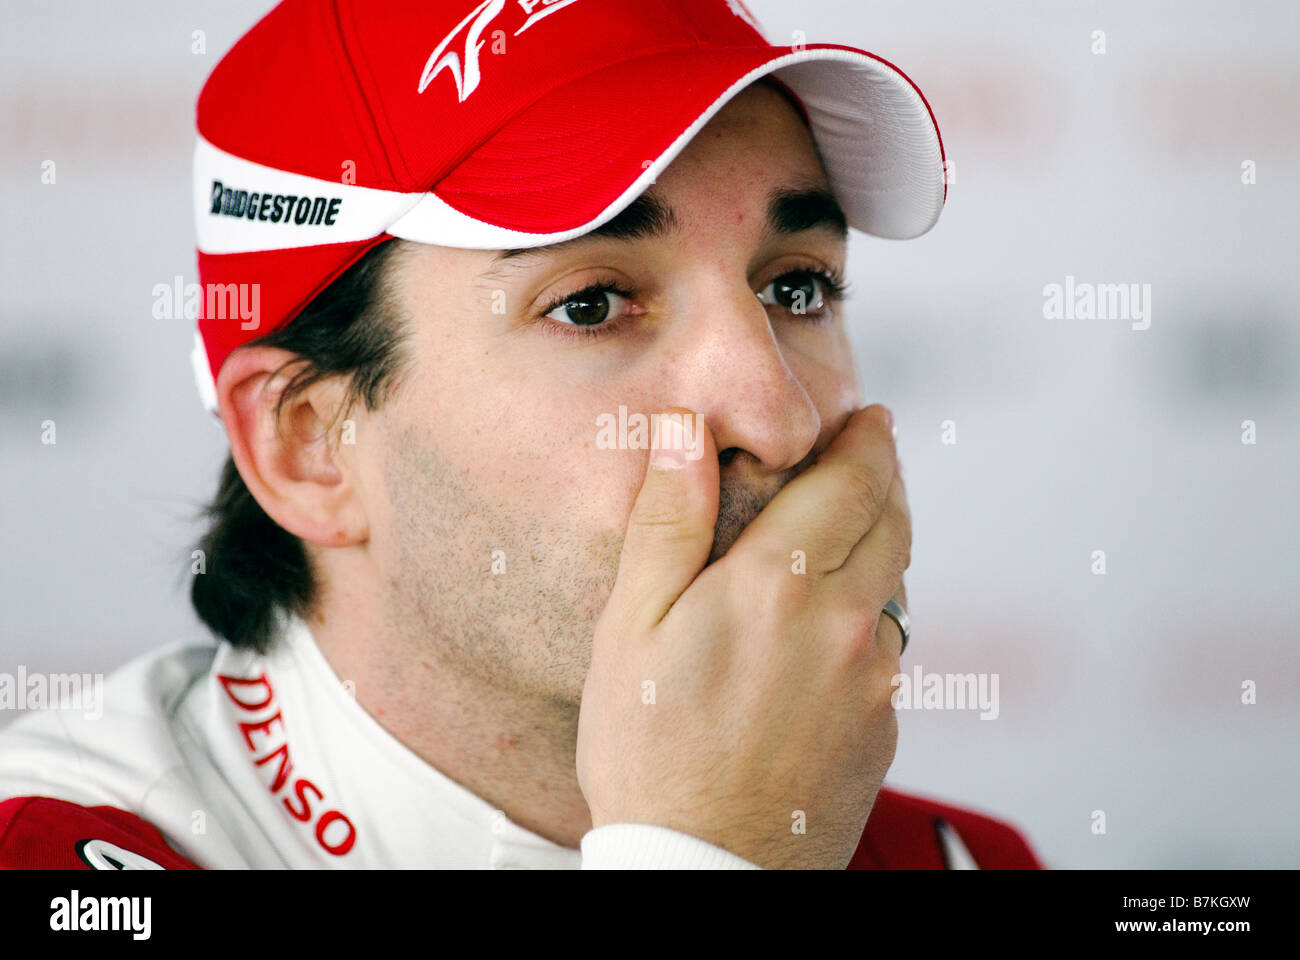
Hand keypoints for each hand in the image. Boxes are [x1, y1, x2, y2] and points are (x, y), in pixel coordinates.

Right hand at [576, 404, 909, 868]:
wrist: (705, 871)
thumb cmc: (651, 753)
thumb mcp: (631, 628)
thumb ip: (667, 521)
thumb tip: (685, 429)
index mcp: (779, 584)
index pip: (852, 482)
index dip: (867, 441)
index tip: (870, 418)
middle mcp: (844, 623)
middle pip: (893, 523)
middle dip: (887, 477)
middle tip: (874, 453)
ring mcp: (874, 680)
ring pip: (896, 585)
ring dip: (882, 544)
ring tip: (850, 532)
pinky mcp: (884, 728)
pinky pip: (887, 649)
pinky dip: (870, 614)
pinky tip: (830, 630)